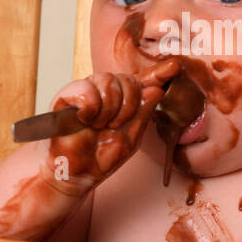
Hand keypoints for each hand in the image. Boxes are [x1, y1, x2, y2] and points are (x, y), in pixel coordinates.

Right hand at [40, 57, 180, 195]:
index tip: (175, 67)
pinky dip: (90, 107)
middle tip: (115, 124)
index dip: (158, 73)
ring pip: (108, 80)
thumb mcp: (130, 139)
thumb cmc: (99, 157)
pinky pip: (86, 89)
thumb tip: (156, 90)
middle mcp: (105, 92)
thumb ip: (143, 114)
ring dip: (109, 109)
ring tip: (99, 125)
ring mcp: (86, 91)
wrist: (76, 174)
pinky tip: (85, 119)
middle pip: (127, 78)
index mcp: (123, 101)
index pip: (142, 82)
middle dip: (128, 105)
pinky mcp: (66, 95)